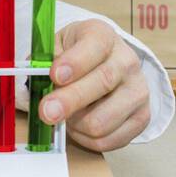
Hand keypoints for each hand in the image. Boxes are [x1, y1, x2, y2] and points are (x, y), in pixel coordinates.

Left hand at [36, 19, 149, 151]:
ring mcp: (138, 90)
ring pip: (102, 120)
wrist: (105, 65)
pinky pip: (108, 140)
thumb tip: (33, 80)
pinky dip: (86, 138)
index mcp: (104, 36)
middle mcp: (127, 61)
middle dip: (70, 101)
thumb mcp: (57, 46)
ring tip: (66, 116)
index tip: (55, 75)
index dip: (74, 62)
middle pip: (102, 84)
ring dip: (75, 124)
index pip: (94, 46)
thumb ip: (44, 61)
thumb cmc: (75, 56)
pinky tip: (79, 126)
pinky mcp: (142, 117)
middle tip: (46, 112)